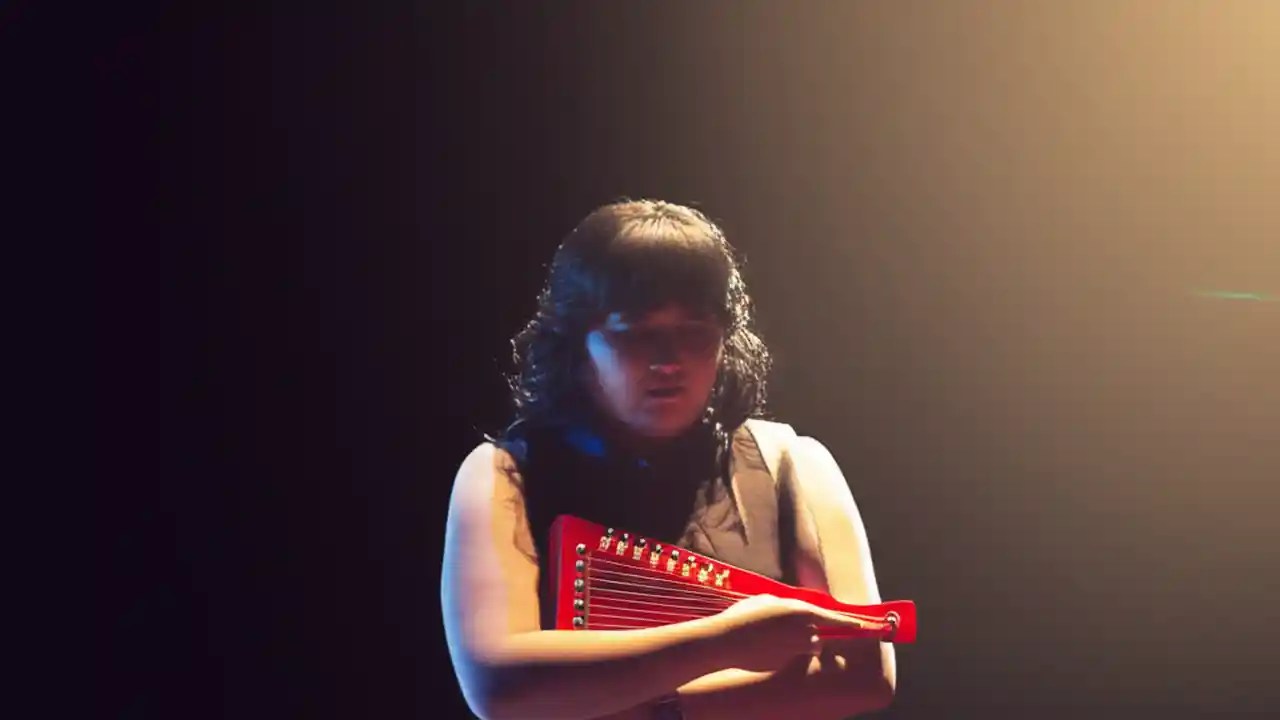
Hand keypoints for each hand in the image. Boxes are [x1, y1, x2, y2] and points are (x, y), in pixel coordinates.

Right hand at [708, 594, 871, 672]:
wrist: (727, 642)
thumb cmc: (744, 616)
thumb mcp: (766, 600)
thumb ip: (786, 603)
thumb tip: (793, 607)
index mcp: (802, 612)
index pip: (834, 618)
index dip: (849, 622)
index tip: (863, 625)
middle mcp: (804, 632)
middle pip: (819, 637)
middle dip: (809, 636)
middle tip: (786, 632)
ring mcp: (796, 651)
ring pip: (807, 650)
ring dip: (799, 647)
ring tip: (774, 641)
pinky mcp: (787, 665)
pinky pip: (792, 660)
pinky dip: (784, 656)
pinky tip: (764, 651)